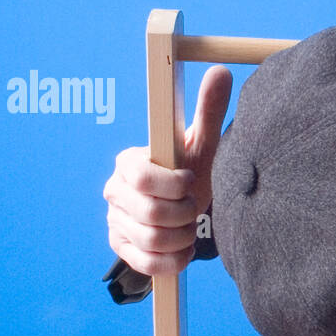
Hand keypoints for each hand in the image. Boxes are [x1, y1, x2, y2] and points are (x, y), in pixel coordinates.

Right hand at [103, 65, 231, 275]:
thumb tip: (222, 71)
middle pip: (150, 213)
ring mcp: (115, 221)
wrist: (188, 206)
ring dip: (182, 237)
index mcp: (129, 162)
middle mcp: (114, 191)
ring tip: (191, 226)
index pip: (144, 179)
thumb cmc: (194, 169)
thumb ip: (209, 110)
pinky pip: (147, 264)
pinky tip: (184, 248)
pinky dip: (173, 261)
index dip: (175, 185)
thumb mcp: (203, 143)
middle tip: (195, 206)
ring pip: (152, 240)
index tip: (192, 180)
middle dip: (184, 213)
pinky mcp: (121, 247)